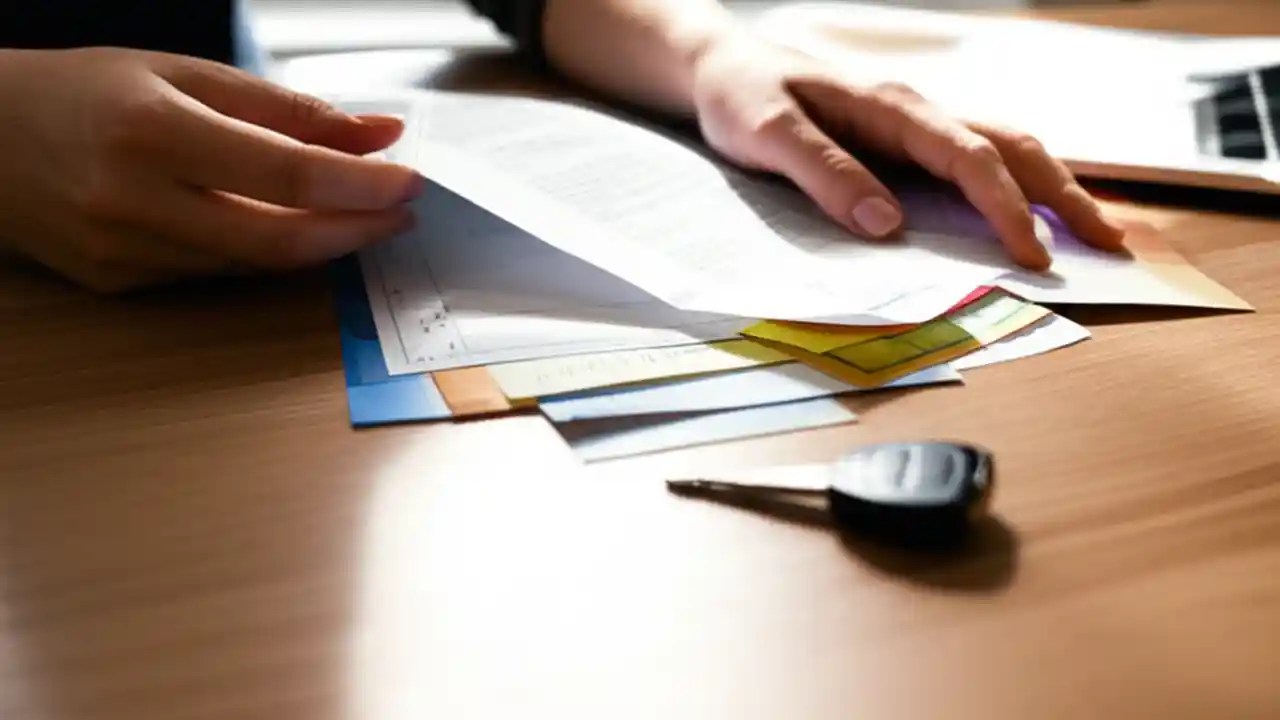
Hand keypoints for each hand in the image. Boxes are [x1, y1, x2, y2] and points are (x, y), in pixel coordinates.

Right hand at [0, 48, 422, 292]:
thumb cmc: (84, 91)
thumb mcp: (183, 74)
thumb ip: (287, 109)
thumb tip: (380, 133)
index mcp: (153, 130)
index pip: (289, 172)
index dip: (362, 184)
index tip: (411, 181)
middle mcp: (135, 199)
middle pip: (280, 239)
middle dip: (356, 231)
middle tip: (398, 214)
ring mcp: (123, 252)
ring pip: (254, 263)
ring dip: (318, 242)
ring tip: (354, 212)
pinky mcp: (119, 283)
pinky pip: (218, 274)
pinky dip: (265, 252)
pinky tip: (288, 226)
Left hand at [690, 36, 1125, 270]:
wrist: (723, 65)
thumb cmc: (743, 95)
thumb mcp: (767, 133)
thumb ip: (824, 173)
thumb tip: (886, 225)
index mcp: (892, 107)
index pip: (969, 157)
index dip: (1005, 208)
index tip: (1031, 256)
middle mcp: (916, 111)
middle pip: (1012, 146)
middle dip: (1066, 195)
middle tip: (1111, 243)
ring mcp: (915, 123)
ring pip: (1005, 148)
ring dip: (1054, 188)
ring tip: (1095, 231)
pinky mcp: (906, 139)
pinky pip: (977, 158)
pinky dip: (1018, 185)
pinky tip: (1033, 212)